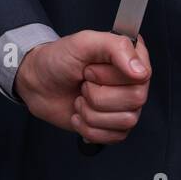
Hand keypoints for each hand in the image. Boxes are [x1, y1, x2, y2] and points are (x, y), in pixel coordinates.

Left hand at [15, 30, 151, 143]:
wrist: (37, 84)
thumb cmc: (58, 60)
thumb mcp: (84, 42)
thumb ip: (116, 47)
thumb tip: (140, 71)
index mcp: (131, 58)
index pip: (143, 74)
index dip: (112, 75)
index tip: (90, 69)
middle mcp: (134, 82)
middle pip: (135, 99)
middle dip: (98, 95)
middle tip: (84, 83)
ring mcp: (125, 106)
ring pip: (126, 121)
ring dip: (92, 112)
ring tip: (81, 98)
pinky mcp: (114, 127)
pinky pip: (113, 137)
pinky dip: (88, 127)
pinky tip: (80, 114)